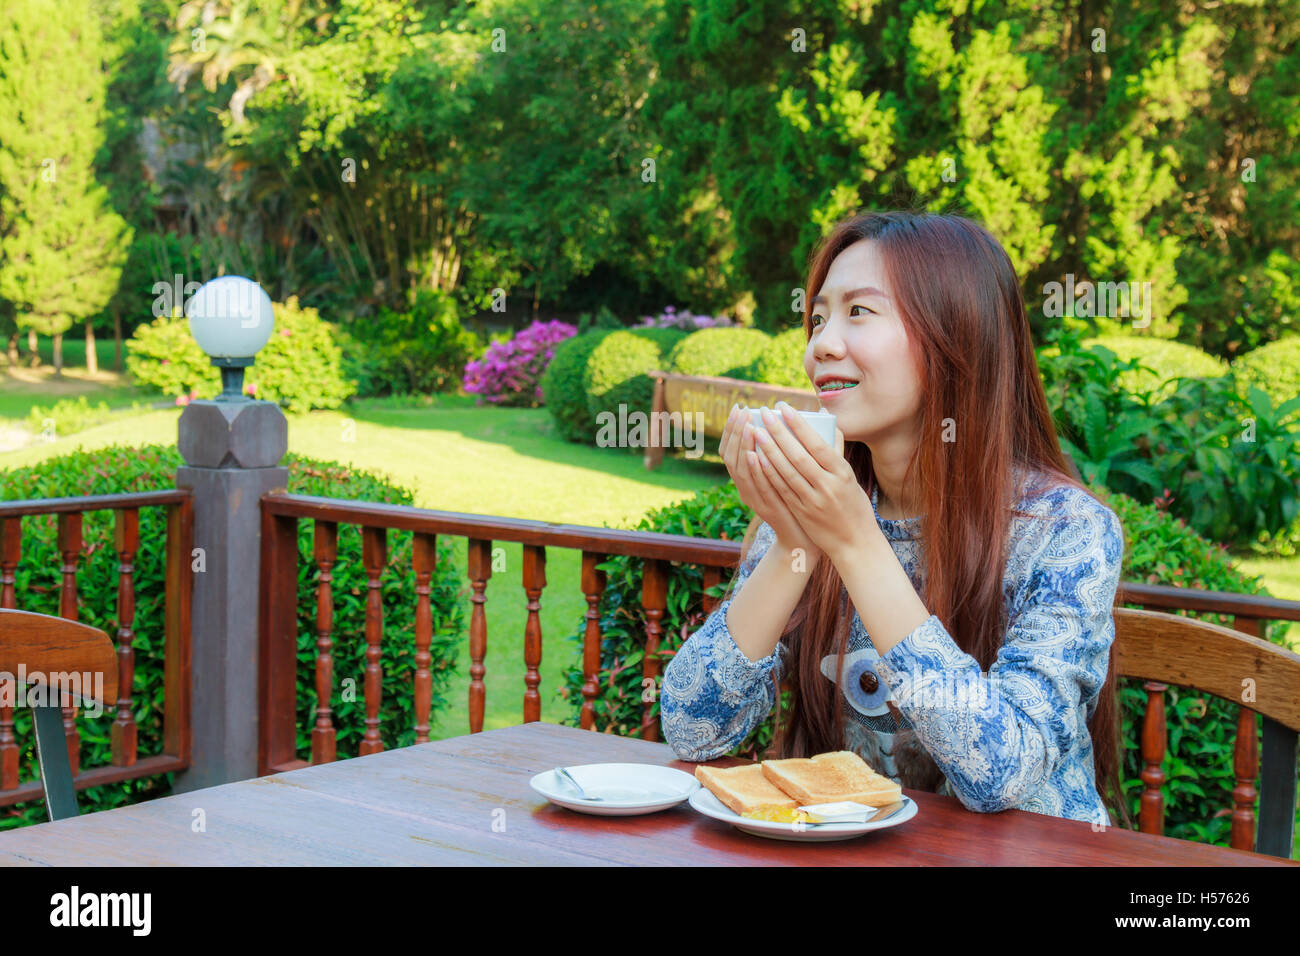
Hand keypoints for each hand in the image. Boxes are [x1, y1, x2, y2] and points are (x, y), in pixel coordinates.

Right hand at [719, 404, 820, 562]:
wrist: (804, 538)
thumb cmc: (799, 501)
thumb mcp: (786, 475)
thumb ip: (785, 453)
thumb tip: (797, 421)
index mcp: (748, 478)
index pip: (731, 449)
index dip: (732, 429)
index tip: (739, 408)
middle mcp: (745, 488)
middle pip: (730, 456)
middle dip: (735, 431)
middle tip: (741, 411)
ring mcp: (753, 499)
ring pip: (740, 470)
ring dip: (742, 447)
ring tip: (747, 426)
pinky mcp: (765, 509)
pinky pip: (756, 488)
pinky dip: (753, 471)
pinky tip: (754, 455)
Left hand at [747, 402, 873, 562]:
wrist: (854, 542)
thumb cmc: (853, 503)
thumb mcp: (849, 476)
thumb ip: (836, 449)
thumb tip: (826, 418)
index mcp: (842, 473)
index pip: (818, 444)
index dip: (799, 425)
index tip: (784, 407)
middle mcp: (828, 486)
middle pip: (799, 456)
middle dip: (779, 433)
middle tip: (765, 413)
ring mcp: (813, 500)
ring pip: (787, 472)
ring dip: (769, 450)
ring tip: (755, 430)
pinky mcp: (801, 512)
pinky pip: (782, 489)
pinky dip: (769, 472)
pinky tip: (756, 457)